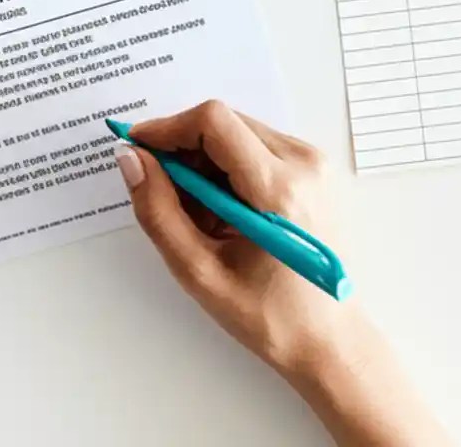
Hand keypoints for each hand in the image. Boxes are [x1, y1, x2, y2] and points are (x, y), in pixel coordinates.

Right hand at [116, 101, 451, 445]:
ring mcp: (314, 164)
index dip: (166, 128)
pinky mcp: (313, 170)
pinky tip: (223, 210)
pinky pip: (255, 146)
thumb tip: (131, 159)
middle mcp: (304, 164)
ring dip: (204, 161)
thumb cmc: (269, 314)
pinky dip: (226, 168)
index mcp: (279, 190)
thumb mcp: (198, 271)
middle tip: (163, 192)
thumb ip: (158, 210)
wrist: (329, 338)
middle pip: (224, 122)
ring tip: (199, 214)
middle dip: (182, 148)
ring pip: (237, 131)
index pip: (214, 121)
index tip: (137, 149)